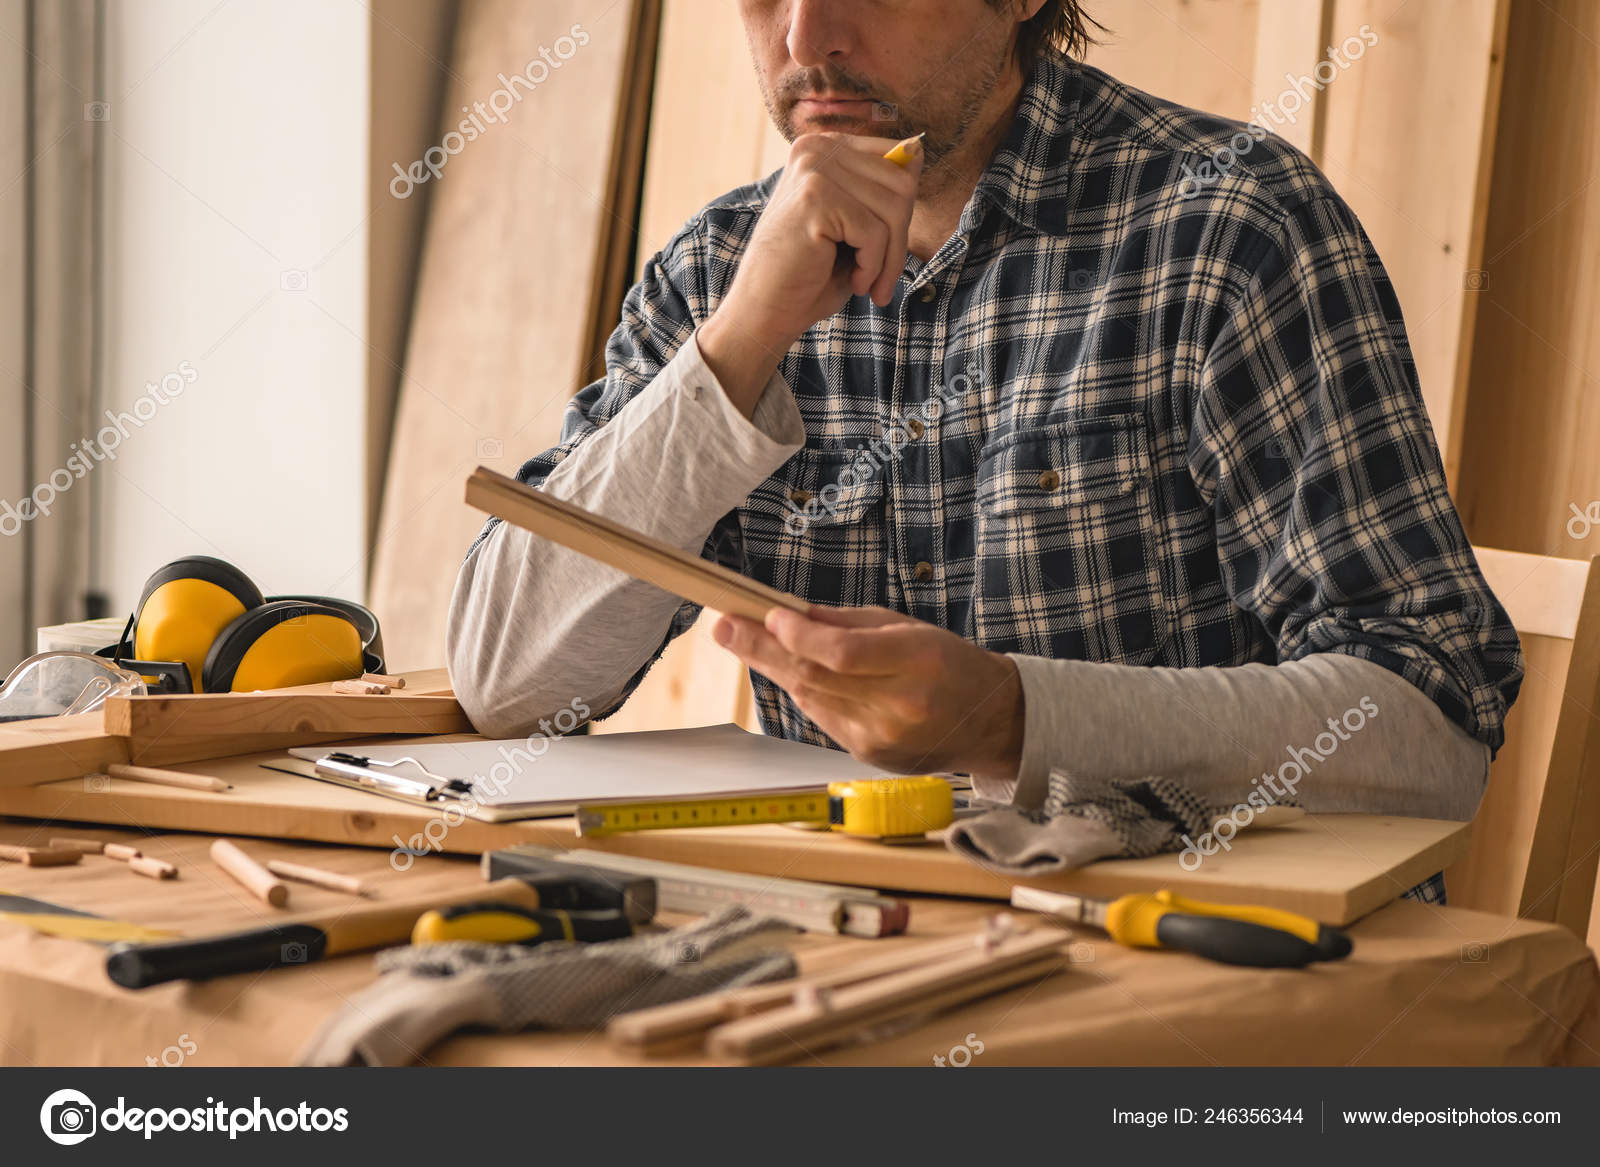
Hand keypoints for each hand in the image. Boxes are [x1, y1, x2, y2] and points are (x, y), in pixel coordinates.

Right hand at [697, 133, 920, 413]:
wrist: (764, 311)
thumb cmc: (811, 274)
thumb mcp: (854, 223)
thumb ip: (881, 189)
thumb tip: (918, 152)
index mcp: (824, 147)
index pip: (900, 159)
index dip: (903, 212)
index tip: (890, 251)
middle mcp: (816, 148)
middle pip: (901, 184)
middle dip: (899, 239)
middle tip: (881, 278)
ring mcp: (813, 169)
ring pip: (893, 209)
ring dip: (888, 259)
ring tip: (866, 283)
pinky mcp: (815, 197)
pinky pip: (874, 232)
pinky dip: (872, 267)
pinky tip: (853, 282)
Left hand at [710, 605, 1024, 780]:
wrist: (991, 721)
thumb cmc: (948, 663)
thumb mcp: (908, 627)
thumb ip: (847, 625)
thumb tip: (789, 617)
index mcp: (916, 662)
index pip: (841, 654)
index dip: (797, 636)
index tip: (766, 614)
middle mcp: (898, 705)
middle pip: (813, 676)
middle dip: (761, 648)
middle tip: (723, 626)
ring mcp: (881, 735)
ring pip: (810, 697)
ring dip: (775, 667)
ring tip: (744, 638)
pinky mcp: (869, 754)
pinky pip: (822, 716)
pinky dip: (804, 691)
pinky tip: (794, 672)